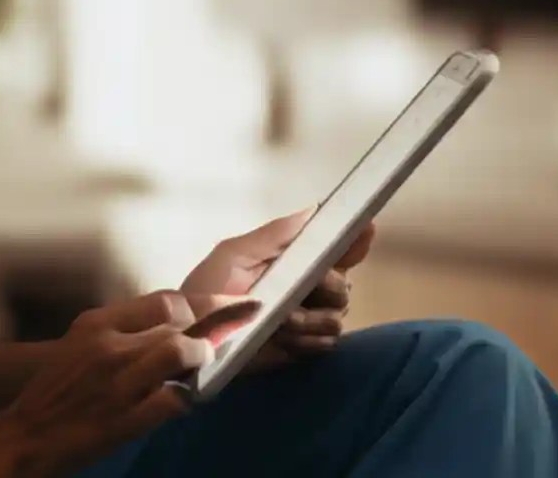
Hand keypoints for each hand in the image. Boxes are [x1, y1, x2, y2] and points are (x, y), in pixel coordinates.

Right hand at [0, 291, 260, 474]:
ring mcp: (118, 382)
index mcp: (97, 323)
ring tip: (203, 366)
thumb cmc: (57, 391)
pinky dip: (186, 399)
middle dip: (208, 329)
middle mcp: (108, 345)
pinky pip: (175, 400)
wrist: (25, 436)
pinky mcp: (125, 418)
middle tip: (226, 336)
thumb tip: (173, 325)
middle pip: (178, 322)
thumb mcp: (82, 344)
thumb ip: (122, 330)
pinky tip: (184, 401)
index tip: (228, 307)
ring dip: (200, 358)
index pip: (164, 300)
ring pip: (180, 351)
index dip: (203, 304)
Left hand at [180, 209, 375, 369]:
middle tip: (294, 296)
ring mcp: (309, 320)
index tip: (366, 228)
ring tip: (277, 321)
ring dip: (307, 320)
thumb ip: (275, 235)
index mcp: (294, 260)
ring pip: (336, 318)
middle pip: (344, 287)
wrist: (191, 336)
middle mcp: (309, 289)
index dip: (356, 240)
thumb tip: (315, 209)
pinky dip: (304, 340)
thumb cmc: (206, 290)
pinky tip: (280, 337)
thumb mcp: (234, 255)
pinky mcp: (304, 347)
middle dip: (324, 290)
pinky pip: (325, 342)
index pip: (338, 248)